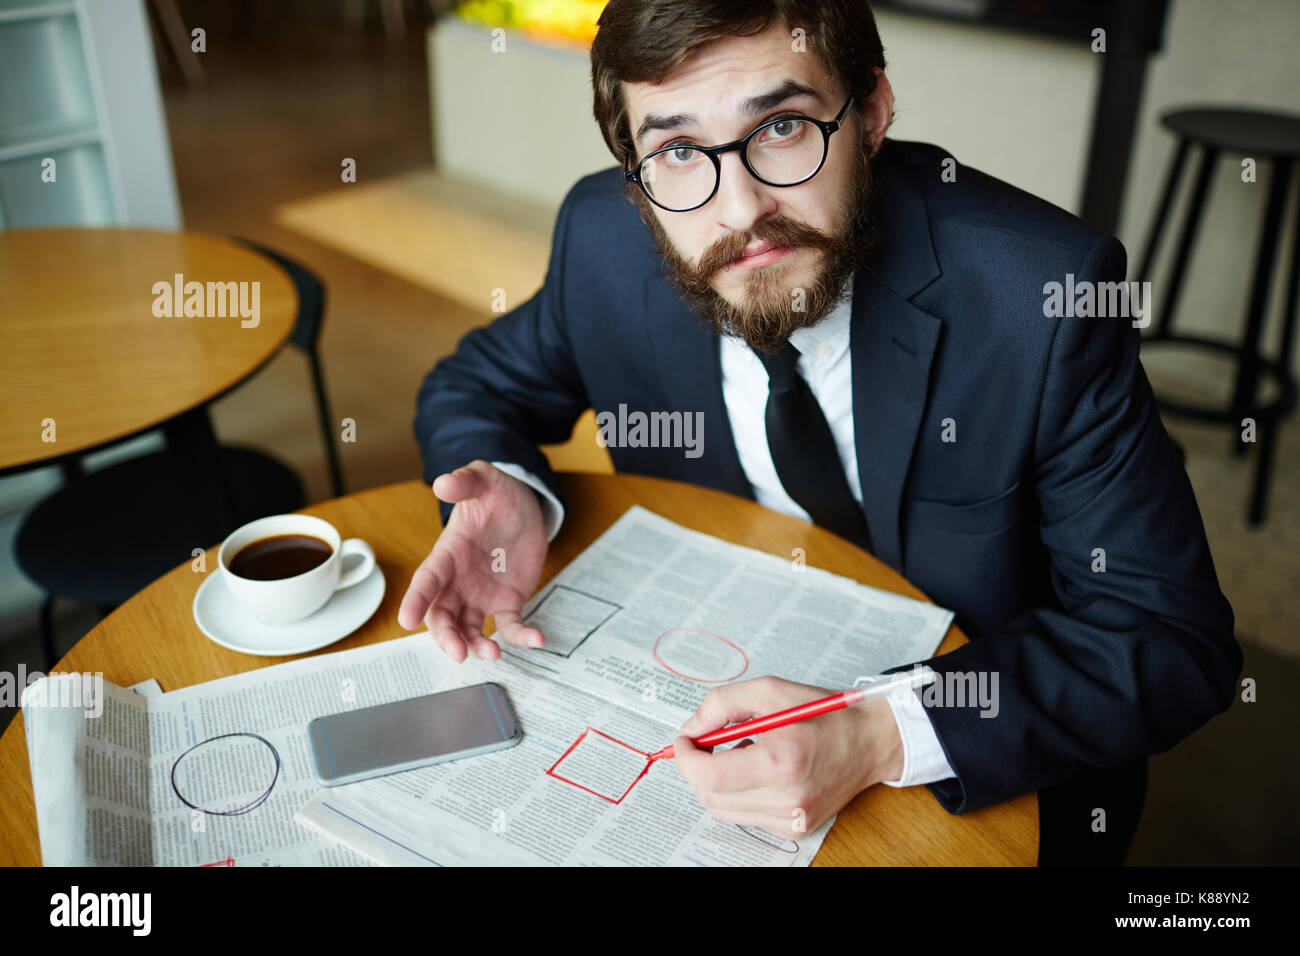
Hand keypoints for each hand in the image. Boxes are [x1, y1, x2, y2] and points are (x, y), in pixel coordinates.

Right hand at [398, 460, 548, 660]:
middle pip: (442, 615)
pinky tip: (537, 640)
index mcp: (447, 554)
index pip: (426, 580)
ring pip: (470, 629)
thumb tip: (444, 482)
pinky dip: (521, 637)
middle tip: (457, 652)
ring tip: (492, 654)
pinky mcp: (507, 602)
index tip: (405, 620)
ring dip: (476, 645)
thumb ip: (465, 481)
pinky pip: (511, 626)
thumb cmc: (496, 493)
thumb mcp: (483, 479)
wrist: (525, 506)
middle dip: (445, 635)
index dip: (415, 599)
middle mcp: (459, 581)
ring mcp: (481, 595)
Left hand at [672, 676, 903, 833]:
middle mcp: (788, 799)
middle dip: (696, 768)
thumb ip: (723, 704)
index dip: (686, 758)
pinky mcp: (795, 828)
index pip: (709, 776)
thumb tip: (692, 728)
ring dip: (718, 780)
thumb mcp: (771, 690)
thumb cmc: (825, 714)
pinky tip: (759, 770)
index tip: (684, 740)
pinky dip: (739, 793)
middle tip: (705, 742)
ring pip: (724, 809)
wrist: (869, 742)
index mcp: (782, 763)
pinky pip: (745, 816)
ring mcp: (792, 819)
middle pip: (711, 796)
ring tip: (743, 753)